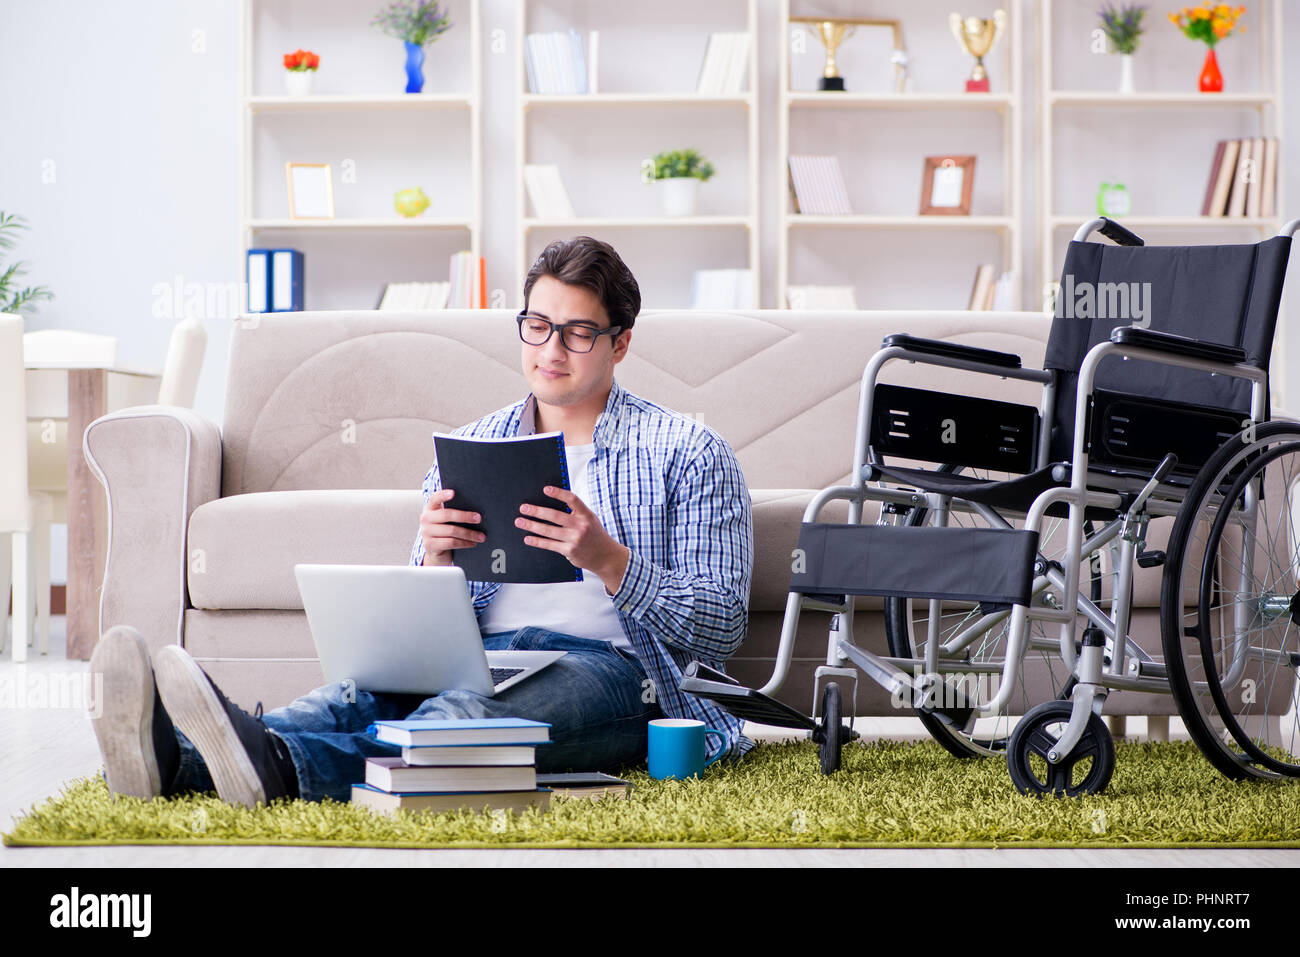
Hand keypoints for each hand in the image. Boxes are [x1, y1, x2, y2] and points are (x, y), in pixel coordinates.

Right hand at [419, 488, 484, 565]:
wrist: (436, 553)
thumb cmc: (445, 533)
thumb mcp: (446, 521)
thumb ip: (454, 513)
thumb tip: (475, 512)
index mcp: (430, 509)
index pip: (434, 498)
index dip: (443, 495)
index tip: (453, 493)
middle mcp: (426, 519)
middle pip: (447, 515)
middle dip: (465, 516)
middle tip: (478, 518)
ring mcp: (426, 532)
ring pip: (452, 531)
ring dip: (469, 534)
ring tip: (481, 536)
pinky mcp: (430, 545)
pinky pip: (451, 543)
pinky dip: (465, 543)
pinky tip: (473, 543)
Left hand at [515, 486, 629, 592]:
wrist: (605, 556)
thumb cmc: (594, 535)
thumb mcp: (590, 519)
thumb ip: (575, 512)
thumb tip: (551, 503)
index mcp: (587, 515)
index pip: (572, 500)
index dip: (558, 493)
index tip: (545, 489)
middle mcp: (581, 526)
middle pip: (555, 516)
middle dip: (537, 511)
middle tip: (524, 508)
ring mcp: (575, 539)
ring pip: (548, 531)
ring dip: (532, 525)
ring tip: (520, 521)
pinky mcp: (569, 551)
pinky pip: (549, 545)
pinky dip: (537, 541)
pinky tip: (528, 538)